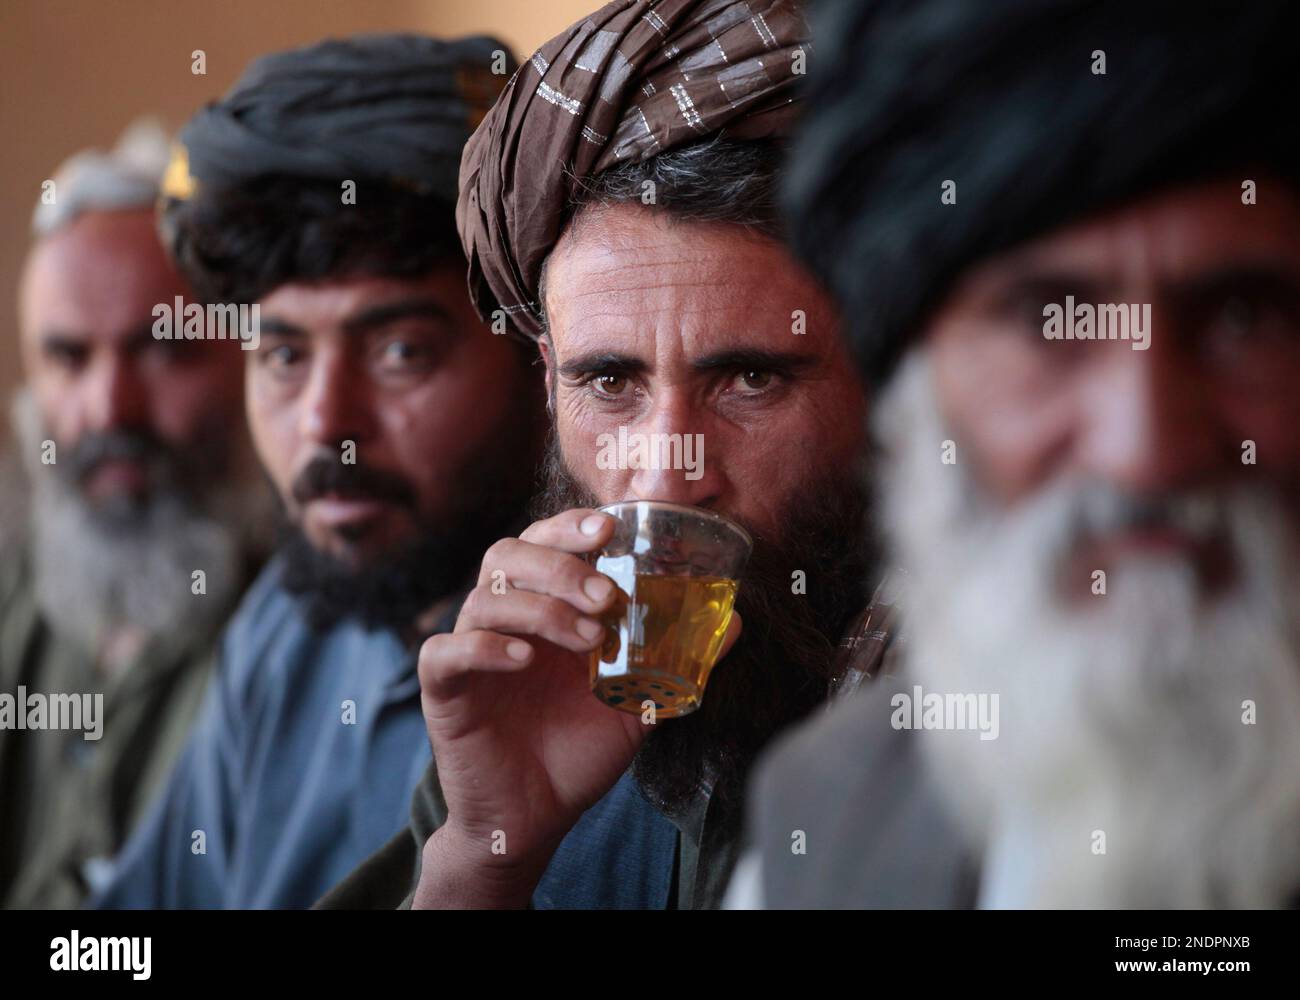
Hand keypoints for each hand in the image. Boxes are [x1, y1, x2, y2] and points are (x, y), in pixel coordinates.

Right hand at [413, 506, 739, 906]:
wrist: (535, 818)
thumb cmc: (579, 751)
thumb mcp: (639, 701)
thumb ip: (678, 659)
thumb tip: (735, 623)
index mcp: (543, 608)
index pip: (544, 542)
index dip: (570, 527)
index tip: (609, 530)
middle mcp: (503, 620)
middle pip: (508, 554)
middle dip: (560, 564)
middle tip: (607, 597)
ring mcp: (470, 652)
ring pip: (484, 597)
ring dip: (540, 608)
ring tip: (587, 639)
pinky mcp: (444, 692)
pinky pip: (446, 651)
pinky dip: (484, 647)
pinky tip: (523, 660)